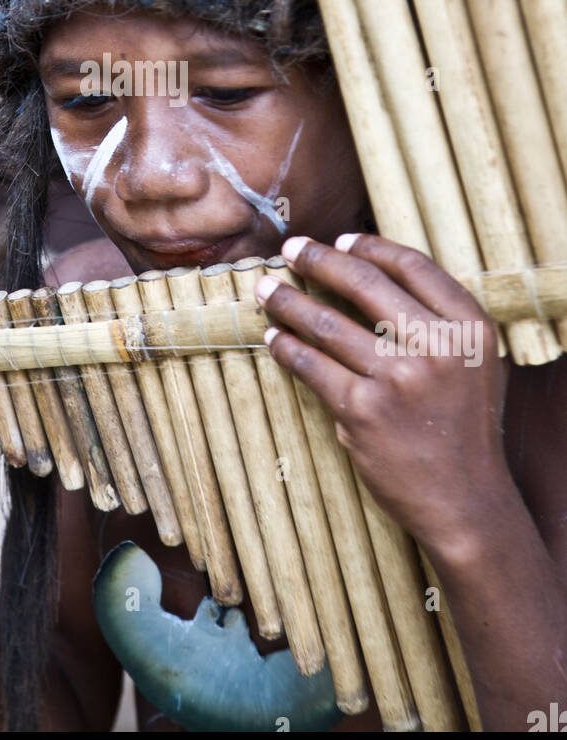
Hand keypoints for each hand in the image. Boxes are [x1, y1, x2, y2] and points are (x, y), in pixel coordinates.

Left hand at [255, 234, 508, 553]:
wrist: (464, 500)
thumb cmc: (462, 425)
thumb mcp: (473, 363)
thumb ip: (438, 320)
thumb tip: (370, 271)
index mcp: (469, 329)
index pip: (412, 266)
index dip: (370, 247)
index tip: (340, 239)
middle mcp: (438, 348)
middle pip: (365, 285)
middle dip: (319, 260)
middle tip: (291, 249)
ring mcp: (398, 379)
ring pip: (328, 324)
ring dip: (289, 302)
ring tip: (266, 291)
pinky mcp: (363, 411)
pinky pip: (312, 366)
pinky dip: (286, 348)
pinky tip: (274, 338)